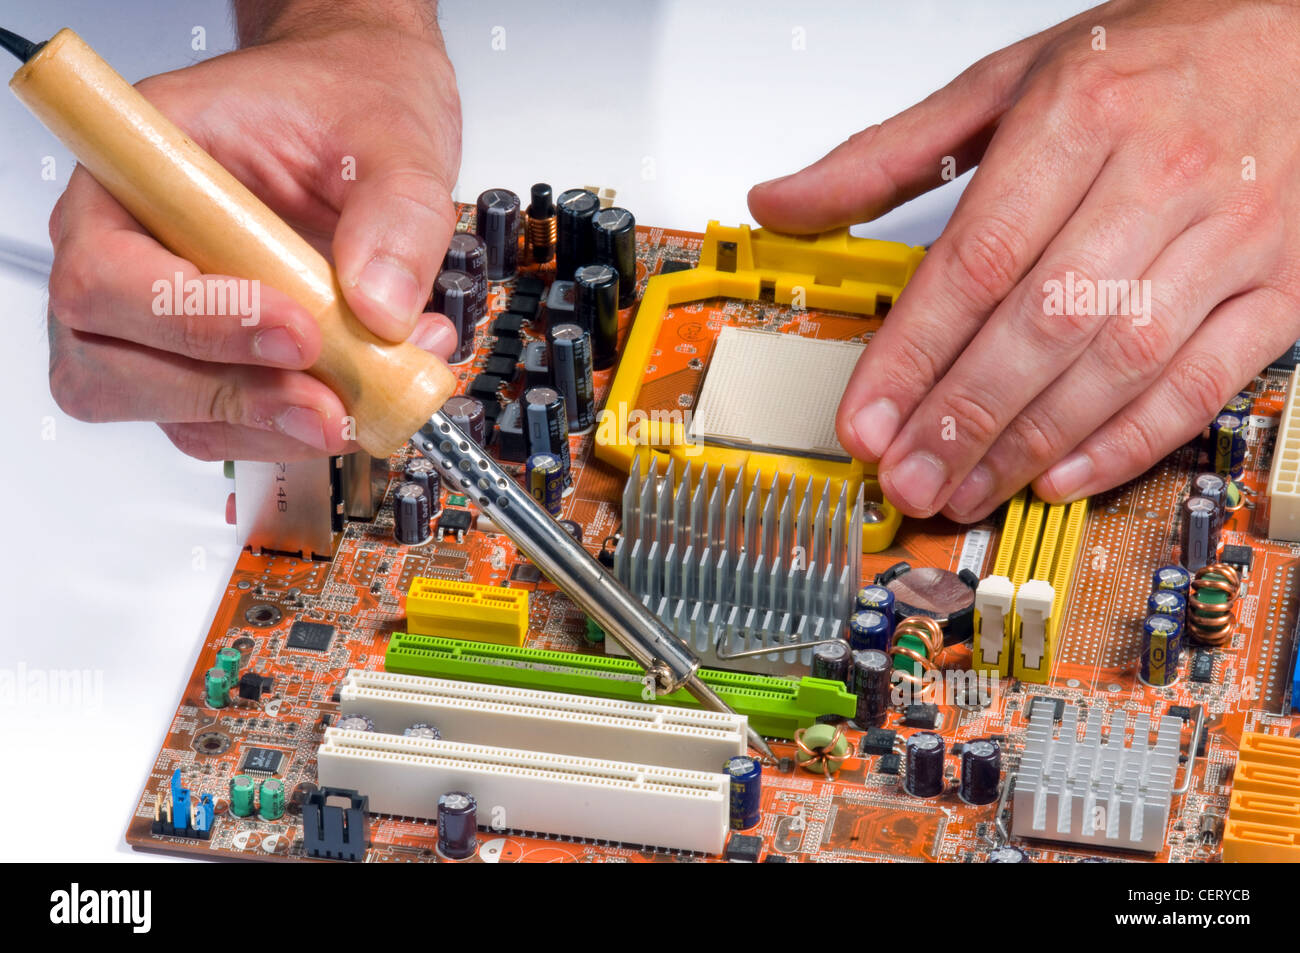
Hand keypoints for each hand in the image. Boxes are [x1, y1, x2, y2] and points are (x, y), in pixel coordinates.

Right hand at [47, 2, 461, 460]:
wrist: (371, 119)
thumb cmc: (348, 103)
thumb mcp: (394, 136)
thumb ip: (397, 215)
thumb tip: (381, 306)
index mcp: (141, 171)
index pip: (107, 272)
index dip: (192, 318)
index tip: (296, 329)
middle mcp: (134, 251)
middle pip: (112, 365)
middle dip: (230, 393)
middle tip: (329, 400)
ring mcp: (170, 319)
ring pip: (176, 411)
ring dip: (272, 424)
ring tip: (363, 400)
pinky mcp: (222, 363)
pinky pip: (236, 425)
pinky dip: (301, 428)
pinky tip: (366, 395)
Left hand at [749, 0, 1299, 520]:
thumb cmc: (1152, 59)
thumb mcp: (1007, 82)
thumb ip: (887, 154)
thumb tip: (782, 202)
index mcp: (1079, 117)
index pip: (975, 260)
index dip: (912, 355)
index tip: (866, 420)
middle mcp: (1159, 174)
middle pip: (1042, 324)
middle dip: (963, 417)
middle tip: (908, 477)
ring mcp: (1230, 235)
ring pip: (1118, 364)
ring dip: (1031, 443)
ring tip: (965, 488)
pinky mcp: (1281, 285)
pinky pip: (1203, 382)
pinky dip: (1130, 441)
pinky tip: (1064, 476)